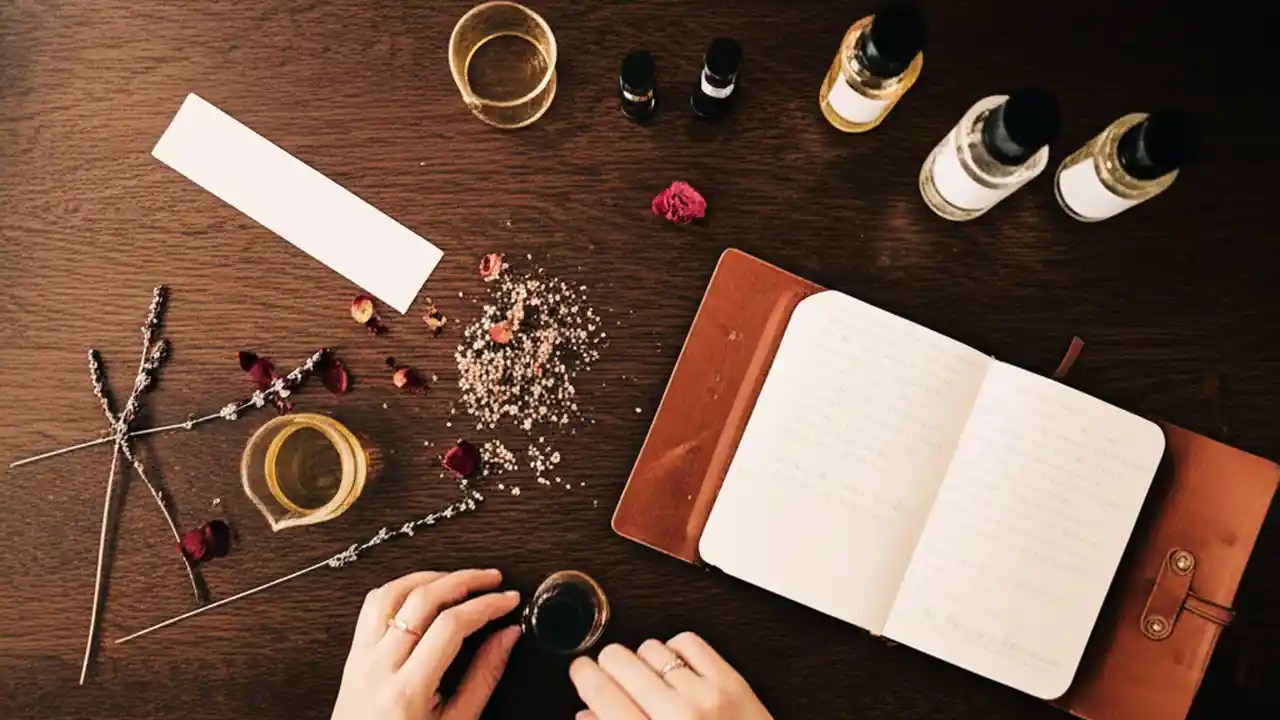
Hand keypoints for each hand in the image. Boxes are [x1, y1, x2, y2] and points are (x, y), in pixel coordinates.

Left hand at [331, 569, 521, 719]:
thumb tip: (507, 635)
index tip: (507, 599)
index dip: (485, 605)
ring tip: (459, 579)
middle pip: (422, 599)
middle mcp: (379, 667)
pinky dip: (401, 587)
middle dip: (464, 580)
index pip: (450, 626)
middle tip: (491, 579)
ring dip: (430, 577)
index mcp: (407, 691)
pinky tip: (423, 591)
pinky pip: (373, 605)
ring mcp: (361, 657)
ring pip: (392, 592)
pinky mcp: (353, 654)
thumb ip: (483, 677)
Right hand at [570, 632, 772, 719]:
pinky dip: (676, 651)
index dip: (582, 674)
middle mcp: (676, 717)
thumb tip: (586, 715)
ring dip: (643, 661)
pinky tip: (677, 670)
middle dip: (609, 665)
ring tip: (650, 680)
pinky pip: (687, 641)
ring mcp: (705, 696)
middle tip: (611, 674)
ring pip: (650, 648)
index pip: (600, 692)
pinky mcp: (731, 681)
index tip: (580, 670)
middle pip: (620, 661)